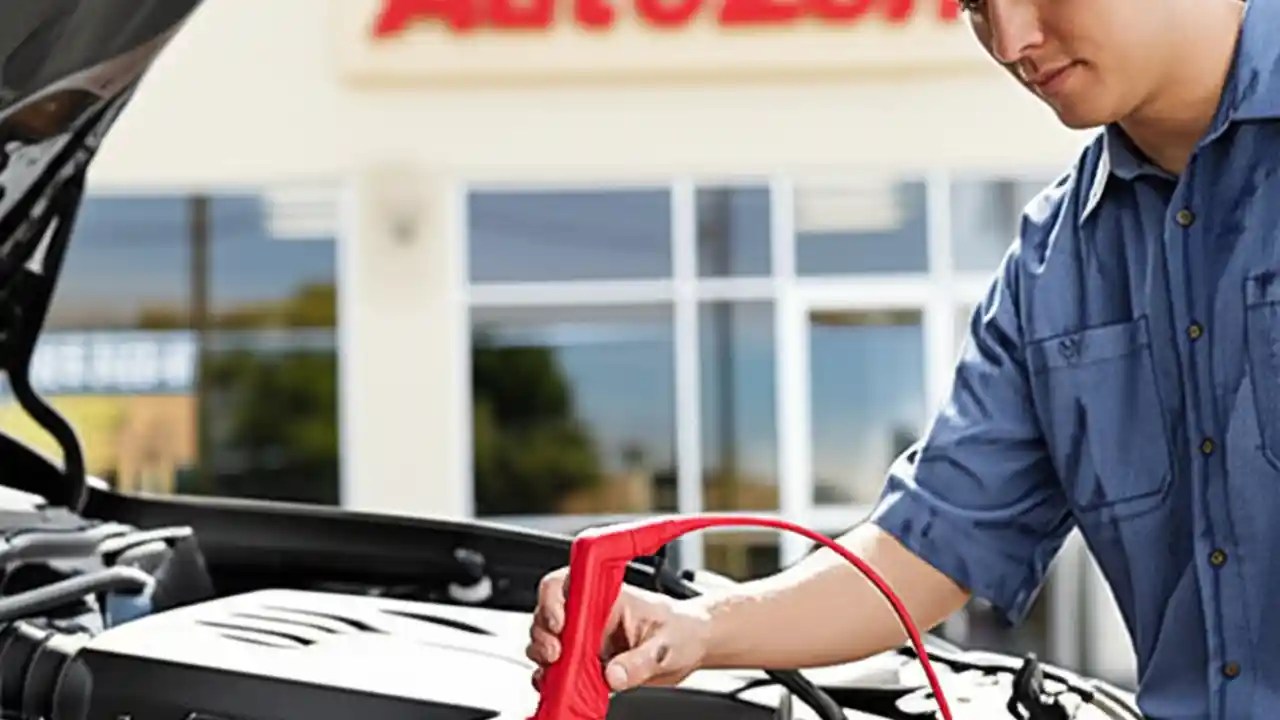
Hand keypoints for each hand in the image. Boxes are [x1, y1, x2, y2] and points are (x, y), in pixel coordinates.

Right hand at [526, 566, 712, 691]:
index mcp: (607, 597)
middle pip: (547, 614)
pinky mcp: (587, 661)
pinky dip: (553, 679)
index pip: (565, 584)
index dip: (552, 601)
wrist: (692, 645)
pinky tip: (559, 688)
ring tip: (556, 674)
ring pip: (547, 641)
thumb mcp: (667, 646)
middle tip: (556, 656)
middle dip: (543, 636)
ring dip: (543, 658)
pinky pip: (560, 668)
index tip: (559, 624)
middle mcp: (591, 614)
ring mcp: (587, 637)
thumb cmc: (682, 631)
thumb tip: (613, 675)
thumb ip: (640, 661)